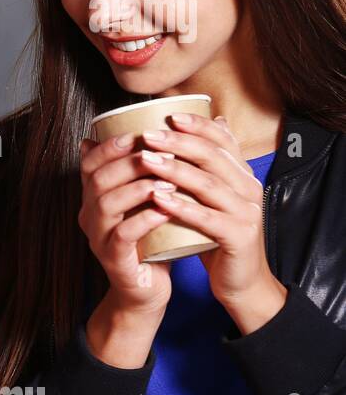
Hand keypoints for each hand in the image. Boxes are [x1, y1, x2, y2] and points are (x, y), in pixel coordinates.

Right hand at [78, 132, 176, 314]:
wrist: (146, 291)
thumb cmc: (151, 243)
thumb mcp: (146, 204)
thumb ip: (146, 174)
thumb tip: (157, 135)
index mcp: (94, 199)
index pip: (90, 163)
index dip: (110, 146)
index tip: (138, 132)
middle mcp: (90, 216)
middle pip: (98, 179)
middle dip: (129, 162)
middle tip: (161, 152)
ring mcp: (98, 238)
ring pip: (106, 204)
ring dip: (138, 188)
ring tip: (169, 181)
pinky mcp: (113, 260)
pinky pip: (123, 235)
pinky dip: (144, 220)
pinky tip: (166, 210)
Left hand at [139, 113, 285, 331]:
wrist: (239, 280)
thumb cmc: (215, 235)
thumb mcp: (207, 198)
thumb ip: (197, 169)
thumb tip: (174, 134)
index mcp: (241, 174)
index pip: (222, 140)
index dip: (198, 126)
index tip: (169, 115)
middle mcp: (249, 188)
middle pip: (213, 157)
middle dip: (179, 143)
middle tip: (148, 135)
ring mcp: (247, 212)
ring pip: (208, 184)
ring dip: (175, 170)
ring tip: (146, 160)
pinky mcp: (240, 236)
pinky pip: (209, 218)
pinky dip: (183, 208)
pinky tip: (159, 199)